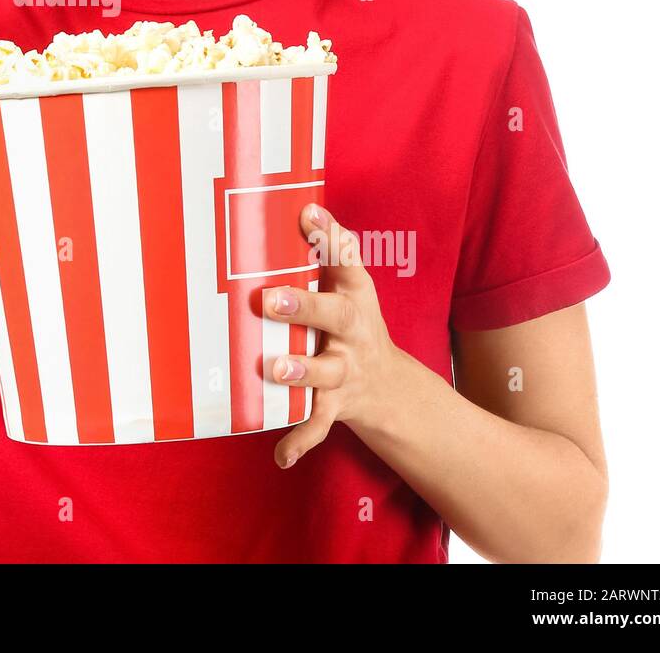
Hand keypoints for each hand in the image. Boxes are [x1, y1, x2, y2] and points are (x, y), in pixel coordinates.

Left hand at [266, 203, 408, 468]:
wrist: (390, 387)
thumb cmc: (351, 321)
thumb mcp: (349, 284)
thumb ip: (330, 248)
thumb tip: (304, 204)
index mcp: (354, 296)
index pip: (347, 261)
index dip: (330, 237)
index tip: (307, 214)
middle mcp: (353, 332)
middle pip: (334, 316)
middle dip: (304, 306)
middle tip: (269, 298)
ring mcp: (345, 370)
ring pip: (324, 373)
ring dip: (301, 371)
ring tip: (275, 369)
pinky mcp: (336, 405)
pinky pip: (319, 424)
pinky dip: (301, 440)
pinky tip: (281, 455)